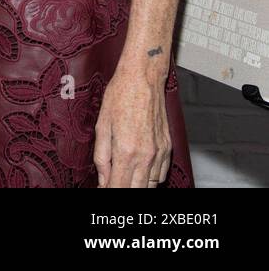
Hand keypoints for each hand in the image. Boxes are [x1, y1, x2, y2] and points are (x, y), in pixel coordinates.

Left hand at [94, 67, 171, 186]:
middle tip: (111, 185)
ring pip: (151, 185)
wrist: (143, 79)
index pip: (118, 187)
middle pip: (136, 190)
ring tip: (123, 178)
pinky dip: (150, 178)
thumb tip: (102, 177)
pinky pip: (161, 174)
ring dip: (137, 186)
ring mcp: (159, 153)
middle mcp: (146, 156)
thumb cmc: (120, 96)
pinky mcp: (168, 148)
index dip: (109, 191)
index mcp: (126, 151)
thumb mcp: (101, 125)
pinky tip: (139, 171)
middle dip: (122, 190)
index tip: (102, 190)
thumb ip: (101, 156)